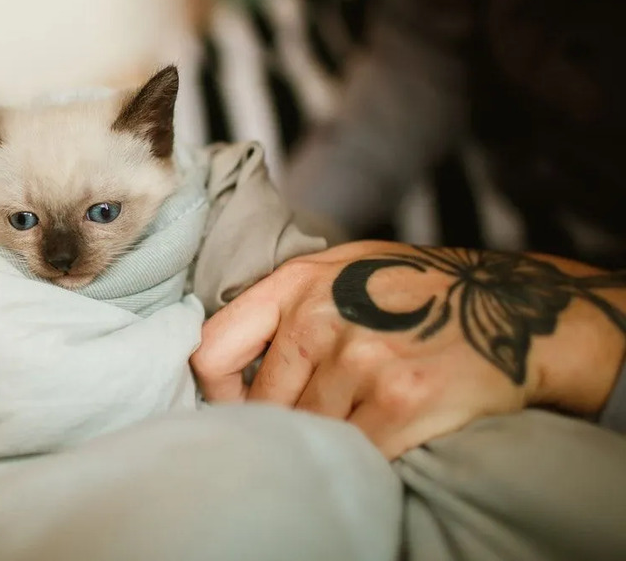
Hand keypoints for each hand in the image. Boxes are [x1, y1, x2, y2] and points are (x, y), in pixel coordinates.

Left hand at [191, 241, 625, 458]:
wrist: (515, 307)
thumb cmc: (417, 291)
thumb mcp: (342, 270)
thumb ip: (281, 306)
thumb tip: (221, 366)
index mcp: (296, 283)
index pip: (212, 350)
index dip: (216, 393)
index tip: (237, 408)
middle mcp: (320, 318)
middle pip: (262, 405)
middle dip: (283, 421)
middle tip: (317, 418)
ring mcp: (359, 359)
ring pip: (307, 433)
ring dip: (328, 439)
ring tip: (358, 419)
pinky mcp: (399, 401)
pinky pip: (353, 453)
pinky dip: (364, 456)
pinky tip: (385, 434)